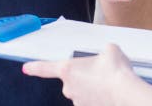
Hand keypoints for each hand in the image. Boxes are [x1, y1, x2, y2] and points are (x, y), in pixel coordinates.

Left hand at [22, 44, 143, 105]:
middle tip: (100, 71)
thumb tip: (107, 55)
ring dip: (92, 87)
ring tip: (109, 83)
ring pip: (83, 92)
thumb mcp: (110, 50)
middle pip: (72, 79)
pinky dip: (99, 97)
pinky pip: (92, 101)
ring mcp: (78, 101)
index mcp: (68, 69)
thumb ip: (103, 52)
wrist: (125, 94)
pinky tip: (110, 93)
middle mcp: (69, 87)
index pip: (45, 68)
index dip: (34, 67)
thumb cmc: (115, 71)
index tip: (26, 68)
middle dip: (83, 76)